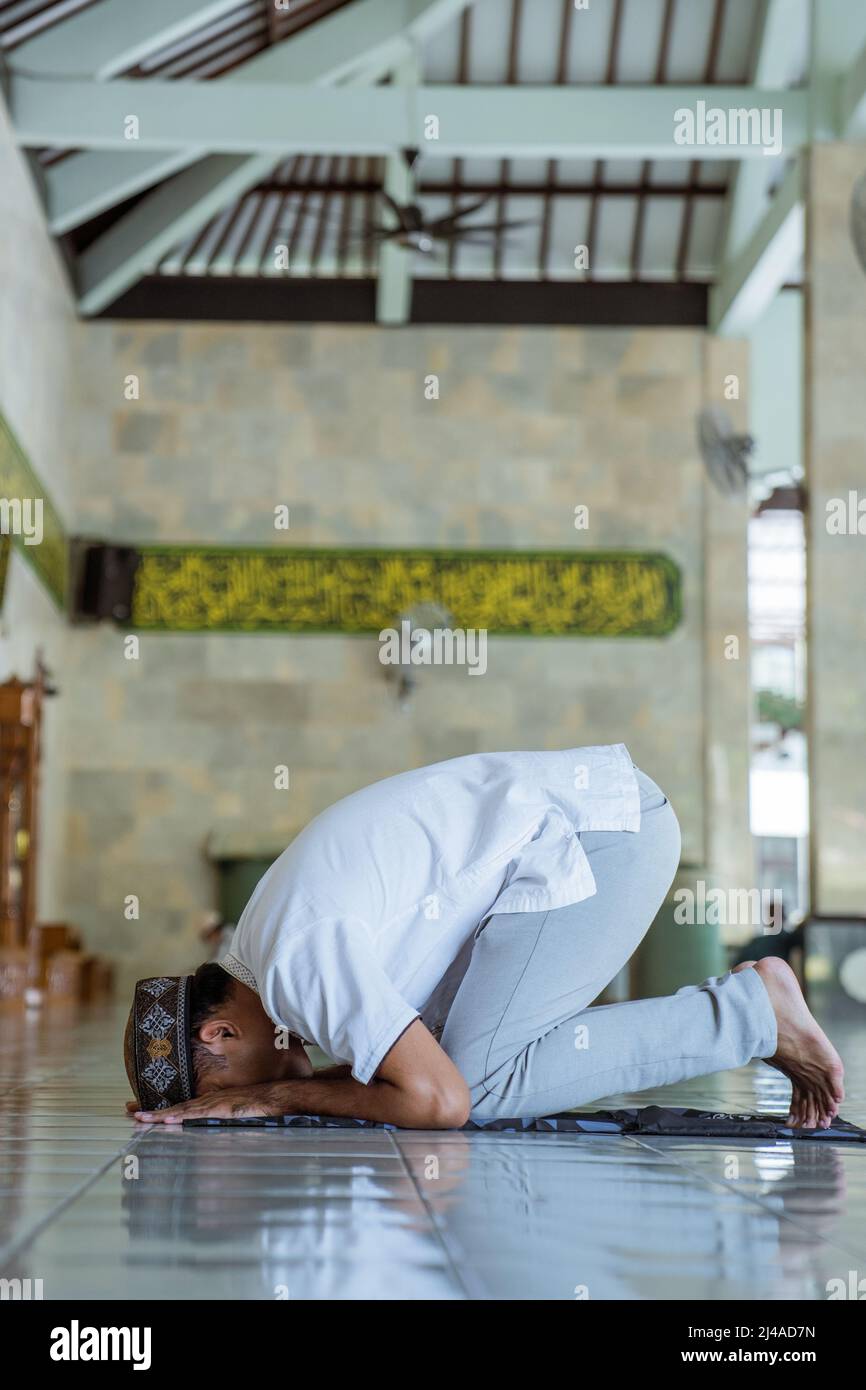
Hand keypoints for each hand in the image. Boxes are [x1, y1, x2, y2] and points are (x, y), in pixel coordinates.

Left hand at [132, 1084, 283, 1123]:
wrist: (284, 1096)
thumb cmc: (267, 1106)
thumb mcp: (243, 1115)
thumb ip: (228, 1121)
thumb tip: (214, 1139)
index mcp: (212, 1104)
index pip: (181, 1108)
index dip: (160, 1111)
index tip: (140, 1112)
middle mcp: (211, 1102)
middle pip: (176, 1107)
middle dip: (152, 1110)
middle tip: (128, 1111)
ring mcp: (217, 1104)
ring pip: (182, 1110)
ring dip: (160, 1115)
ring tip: (139, 1117)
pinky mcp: (225, 1109)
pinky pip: (199, 1114)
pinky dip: (182, 1117)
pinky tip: (169, 1120)